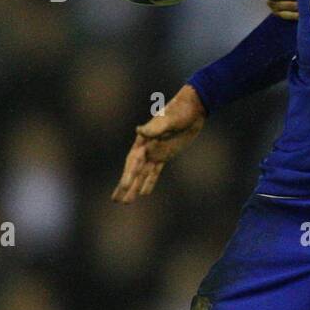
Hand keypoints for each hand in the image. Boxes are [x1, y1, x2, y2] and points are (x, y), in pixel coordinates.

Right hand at [111, 85, 206, 202]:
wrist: (192, 108)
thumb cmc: (179, 110)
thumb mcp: (168, 119)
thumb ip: (155, 127)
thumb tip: (139, 130)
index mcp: (143, 140)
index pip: (133, 161)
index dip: (128, 175)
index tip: (124, 187)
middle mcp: (146, 148)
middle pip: (134, 171)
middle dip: (126, 186)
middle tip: (116, 201)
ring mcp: (155, 152)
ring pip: (142, 174)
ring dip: (135, 187)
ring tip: (126, 202)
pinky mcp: (165, 154)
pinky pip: (155, 171)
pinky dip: (150, 182)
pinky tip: (144, 193)